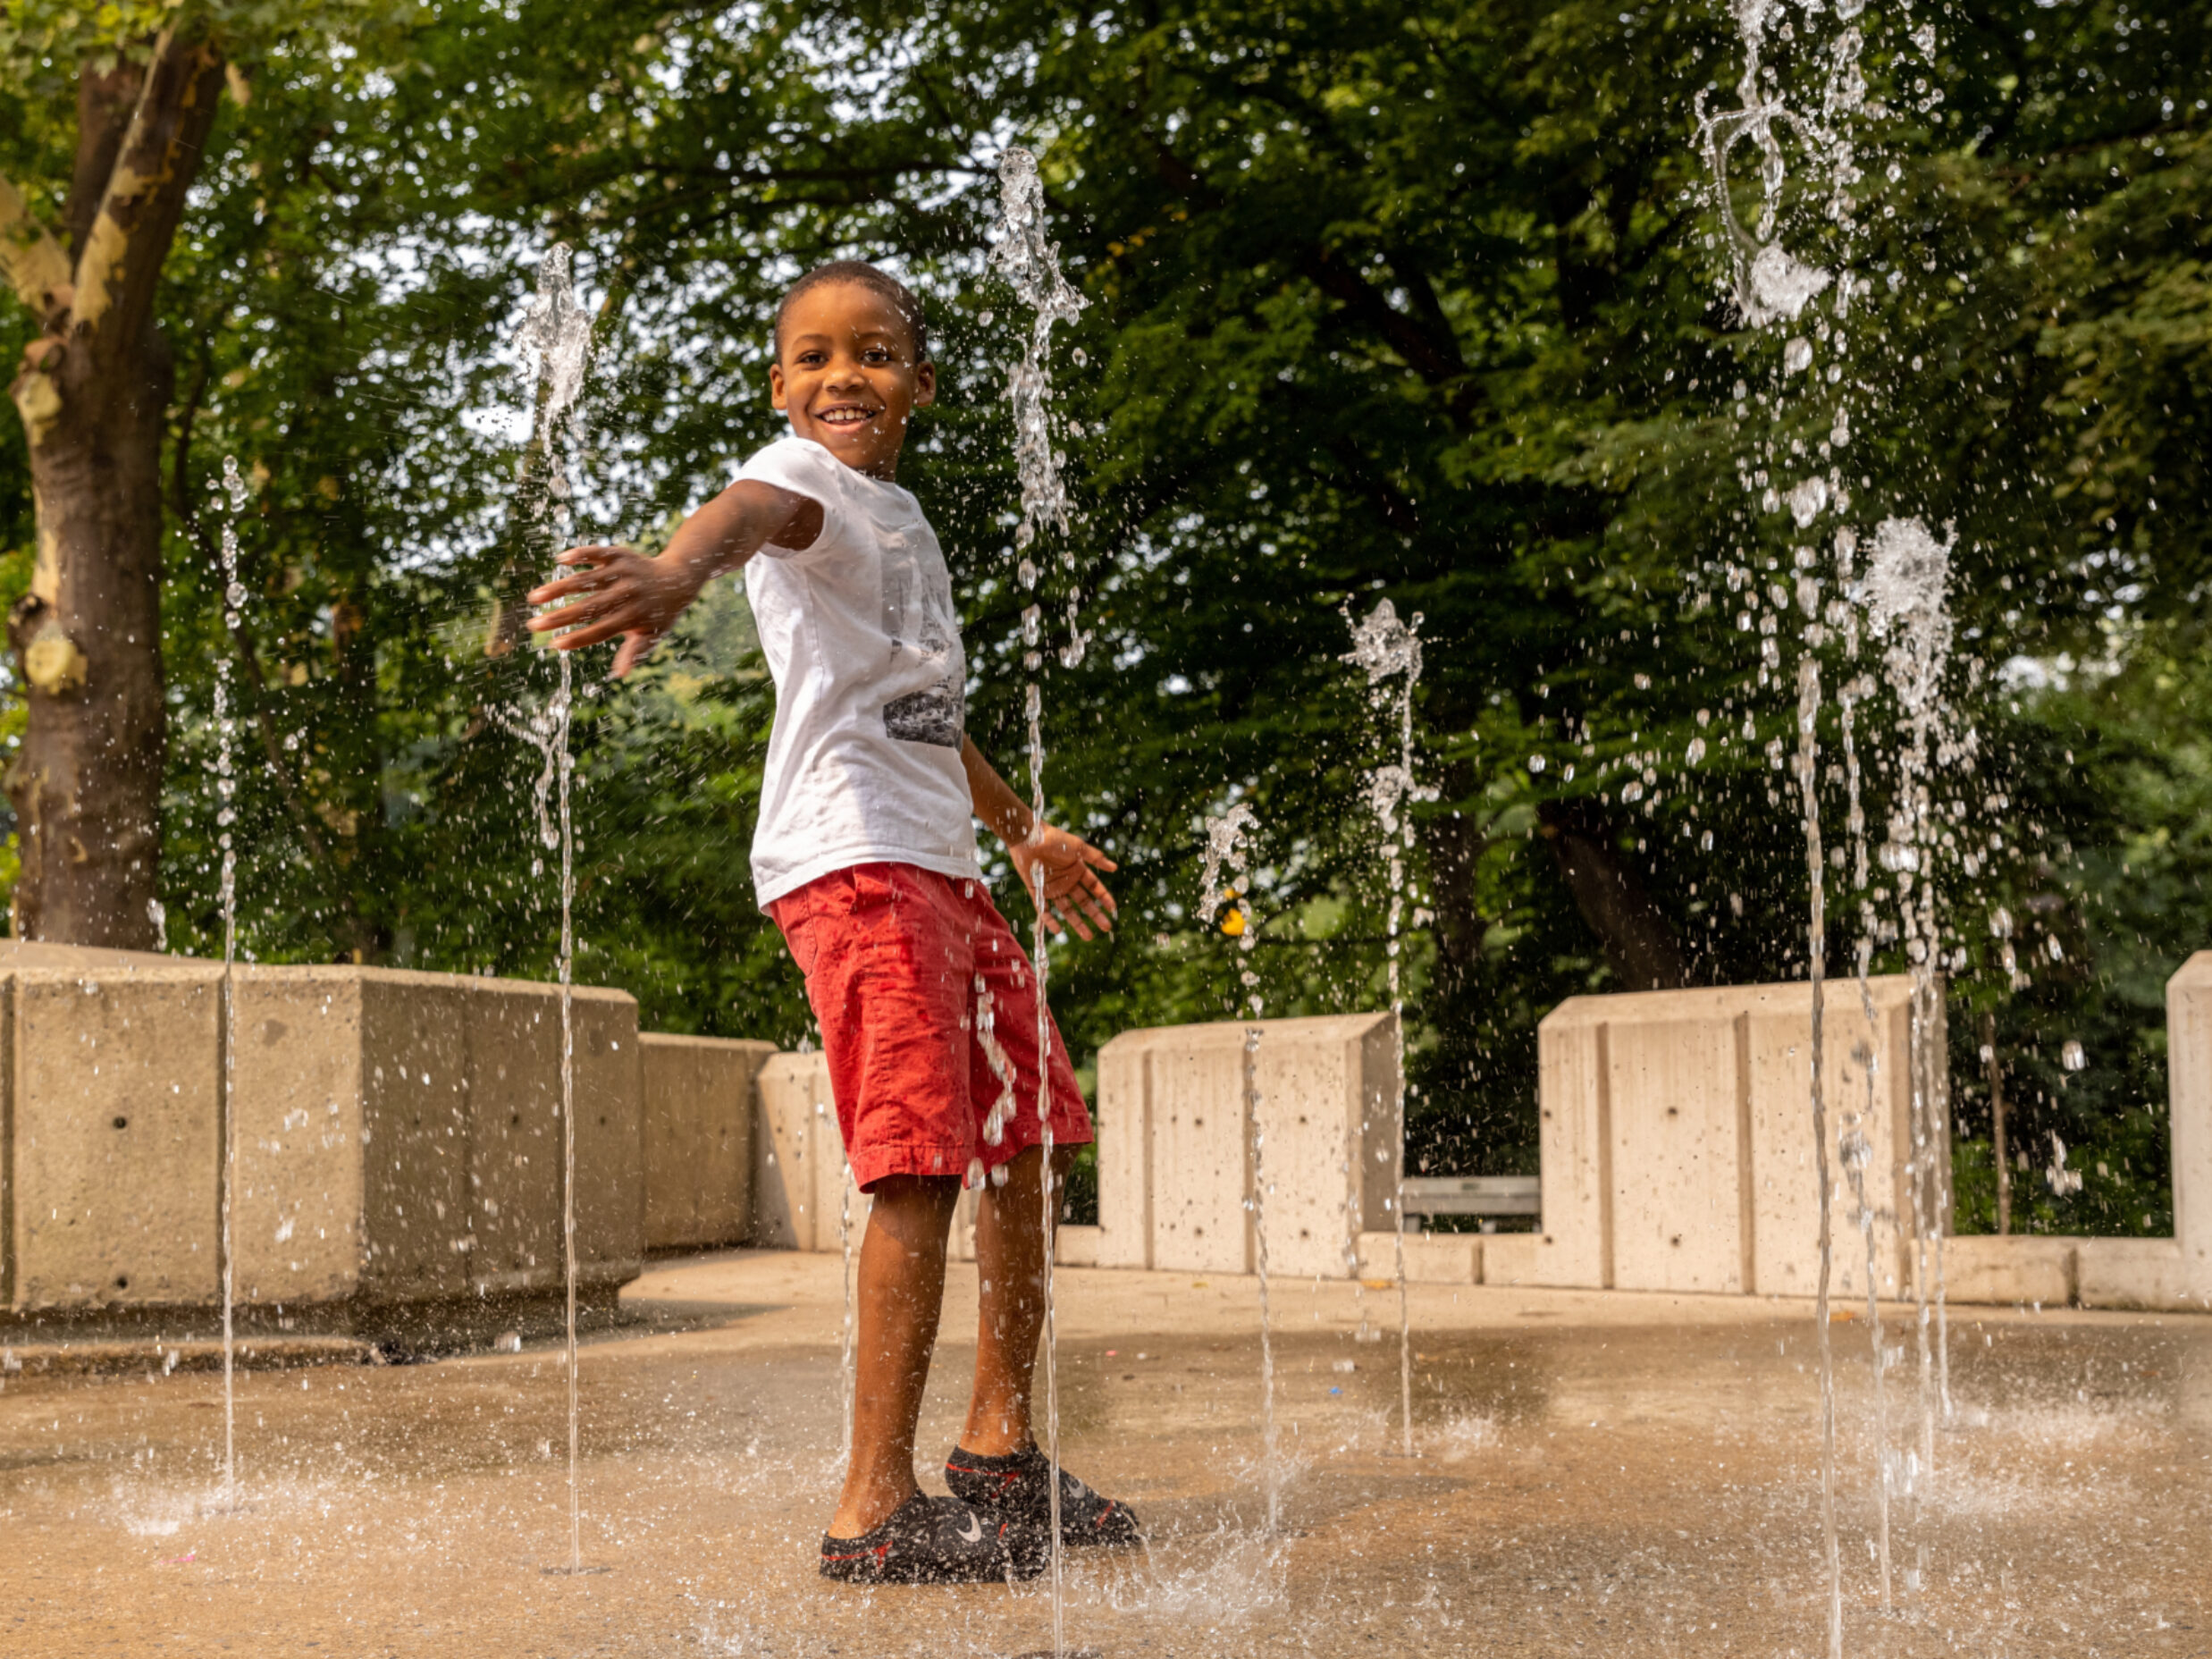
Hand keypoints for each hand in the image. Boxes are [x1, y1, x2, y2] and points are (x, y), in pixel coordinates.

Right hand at [526, 545, 699, 677]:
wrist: (678, 579)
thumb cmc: (659, 614)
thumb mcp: (652, 634)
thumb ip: (635, 652)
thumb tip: (620, 674)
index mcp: (634, 616)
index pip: (601, 630)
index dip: (578, 638)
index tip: (555, 644)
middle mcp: (628, 593)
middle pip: (589, 607)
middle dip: (559, 617)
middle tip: (533, 626)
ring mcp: (623, 572)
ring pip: (587, 579)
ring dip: (559, 588)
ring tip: (534, 597)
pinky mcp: (620, 555)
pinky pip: (598, 553)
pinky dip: (581, 554)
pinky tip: (561, 560)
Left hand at [1008, 824, 1118, 940]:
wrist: (1028, 837)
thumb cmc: (1055, 839)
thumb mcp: (1078, 848)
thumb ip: (1096, 858)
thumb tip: (1115, 868)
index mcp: (1077, 870)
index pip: (1094, 888)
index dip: (1104, 898)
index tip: (1113, 910)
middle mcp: (1067, 881)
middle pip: (1084, 902)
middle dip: (1095, 915)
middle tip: (1106, 928)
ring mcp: (1052, 888)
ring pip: (1067, 909)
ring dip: (1077, 923)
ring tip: (1089, 936)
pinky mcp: (1036, 891)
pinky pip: (1044, 909)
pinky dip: (1050, 920)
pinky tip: (1058, 930)